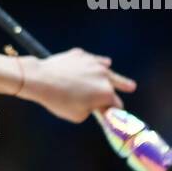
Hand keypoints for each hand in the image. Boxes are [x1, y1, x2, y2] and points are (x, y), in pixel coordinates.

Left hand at [20, 47, 136, 122]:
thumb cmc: (59, 100)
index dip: (115, 111)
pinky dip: (96, 63)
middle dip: (124, 86)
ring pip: (106, 68)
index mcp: (106, 93)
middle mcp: (104, 75)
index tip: (114, 113)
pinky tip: (102, 63)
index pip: (116, 105)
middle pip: (118, 82)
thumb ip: (91, 111)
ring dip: (109, 72)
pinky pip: (92, 59)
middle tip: (131, 87)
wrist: (40, 79)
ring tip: (111, 70)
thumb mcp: (78, 115)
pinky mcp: (80, 55)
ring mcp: (93, 63)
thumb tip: (93, 105)